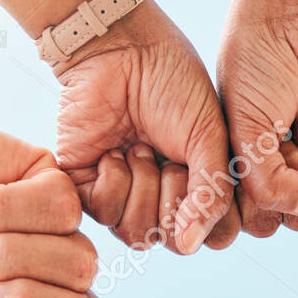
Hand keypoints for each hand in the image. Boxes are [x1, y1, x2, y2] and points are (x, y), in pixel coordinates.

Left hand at [54, 5, 241, 253]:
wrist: (124, 50)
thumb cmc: (174, 85)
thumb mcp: (211, 138)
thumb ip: (212, 194)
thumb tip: (192, 247)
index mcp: (192, 188)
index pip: (201, 236)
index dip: (204, 210)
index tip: (199, 166)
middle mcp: (156, 198)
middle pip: (167, 241)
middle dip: (171, 195)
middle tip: (164, 153)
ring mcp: (121, 194)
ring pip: (134, 233)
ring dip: (142, 187)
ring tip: (139, 148)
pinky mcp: (84, 185)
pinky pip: (102, 212)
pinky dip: (114, 180)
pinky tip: (114, 150)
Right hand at [215, 5, 297, 237]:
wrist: (291, 19)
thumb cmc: (255, 70)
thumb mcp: (242, 131)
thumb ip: (264, 184)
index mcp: (253, 176)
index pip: (260, 222)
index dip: (258, 195)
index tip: (247, 150)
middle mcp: (291, 174)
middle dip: (291, 166)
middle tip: (283, 123)